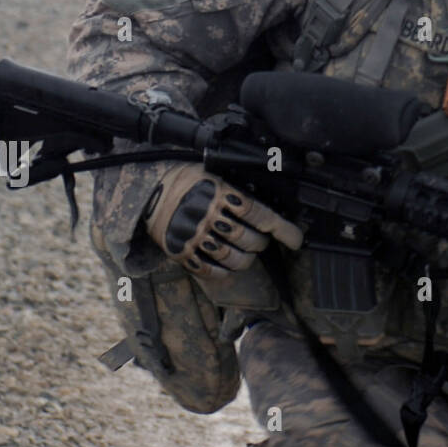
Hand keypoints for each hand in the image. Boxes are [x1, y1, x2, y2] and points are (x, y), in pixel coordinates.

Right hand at [144, 164, 302, 276]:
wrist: (150, 188)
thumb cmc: (189, 179)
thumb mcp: (216, 174)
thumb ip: (238, 191)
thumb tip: (271, 208)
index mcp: (219, 193)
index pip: (258, 214)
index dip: (282, 229)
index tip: (296, 239)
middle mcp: (207, 215)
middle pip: (248, 238)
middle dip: (261, 243)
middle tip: (262, 240)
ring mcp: (193, 235)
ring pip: (232, 258)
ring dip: (246, 259)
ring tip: (248, 254)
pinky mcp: (180, 252)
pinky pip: (210, 270)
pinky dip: (224, 272)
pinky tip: (228, 265)